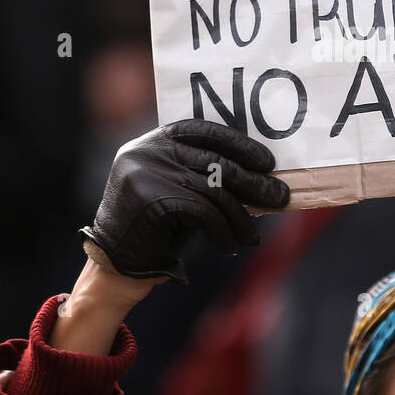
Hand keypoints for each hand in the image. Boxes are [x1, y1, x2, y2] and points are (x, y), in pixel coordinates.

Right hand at [79, 119, 289, 283]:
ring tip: (252, 236)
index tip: (266, 160)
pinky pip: (204, 212)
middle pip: (214, 161)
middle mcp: (147, 152)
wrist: (115, 264)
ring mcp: (147, 174)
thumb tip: (258, 173)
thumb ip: (202, 173)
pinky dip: (222, 232)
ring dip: (240, 216)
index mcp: (152, 142)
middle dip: (252, 181)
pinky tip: (229, 246)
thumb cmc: (155, 228)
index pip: (201, 129)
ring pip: (214, 190)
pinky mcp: (152, 200)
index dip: (238, 142)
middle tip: (279, 196)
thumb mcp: (175, 190)